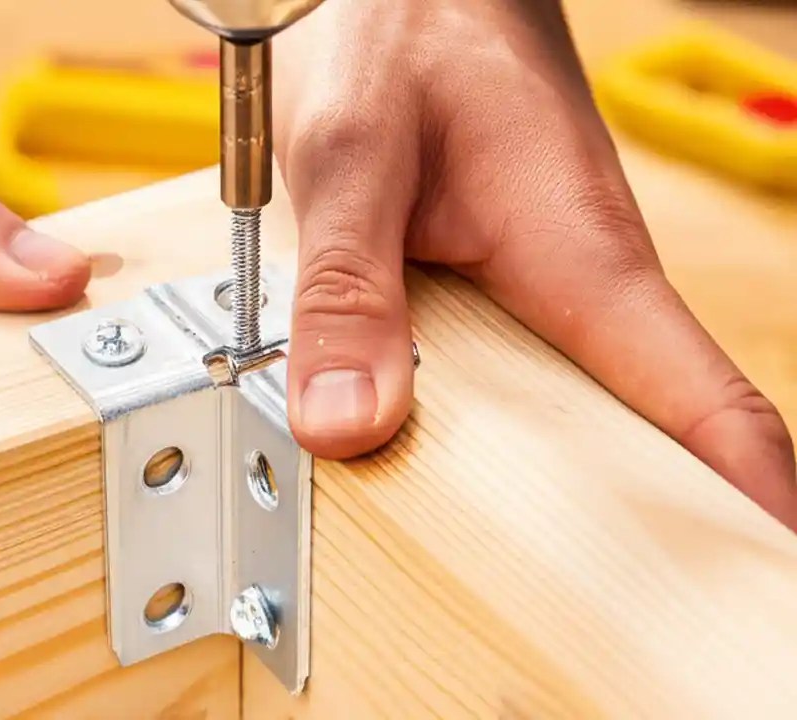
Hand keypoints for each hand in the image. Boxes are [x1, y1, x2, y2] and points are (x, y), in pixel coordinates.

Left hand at [273, 0, 795, 527]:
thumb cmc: (405, 27)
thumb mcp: (353, 153)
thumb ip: (350, 288)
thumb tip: (347, 426)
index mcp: (572, 249)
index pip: (692, 391)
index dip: (744, 487)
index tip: (767, 559)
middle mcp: (580, 272)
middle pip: (638, 423)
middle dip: (641, 516)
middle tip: (628, 601)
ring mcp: (548, 276)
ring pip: (567, 400)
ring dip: (554, 474)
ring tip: (539, 563)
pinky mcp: (505, 273)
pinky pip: (514, 366)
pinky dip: (491, 418)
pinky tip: (446, 453)